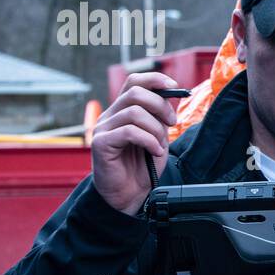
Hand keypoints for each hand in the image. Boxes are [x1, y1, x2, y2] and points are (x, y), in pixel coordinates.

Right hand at [91, 71, 178, 214]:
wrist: (130, 194)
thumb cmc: (142, 166)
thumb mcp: (157, 136)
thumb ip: (160, 116)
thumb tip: (172, 95)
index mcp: (122, 110)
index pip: (134, 81)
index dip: (155, 80)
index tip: (174, 87)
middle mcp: (110, 116)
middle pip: (135, 93)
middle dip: (160, 106)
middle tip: (171, 124)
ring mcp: (103, 128)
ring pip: (134, 112)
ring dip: (155, 128)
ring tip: (160, 145)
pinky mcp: (100, 143)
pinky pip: (129, 132)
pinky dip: (149, 140)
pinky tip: (154, 152)